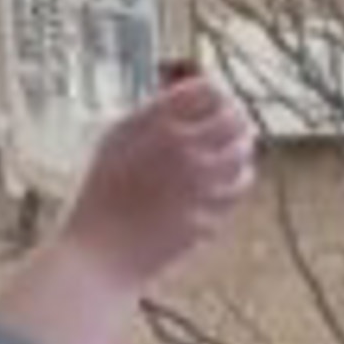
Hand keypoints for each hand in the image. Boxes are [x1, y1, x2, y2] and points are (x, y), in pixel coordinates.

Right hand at [56, 77, 257, 286]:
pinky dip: (235, 184)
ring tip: (235, 153)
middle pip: (234, 119)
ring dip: (241, 152)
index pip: (207, 90)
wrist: (101, 253)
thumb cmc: (103, 196)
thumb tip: (191, 95)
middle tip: (237, 127)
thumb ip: (153, 116)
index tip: (217, 102)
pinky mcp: (210, 214)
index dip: (216, 94)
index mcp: (153, 123)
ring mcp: (199, 184)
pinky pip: (236, 189)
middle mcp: (181, 148)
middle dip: (237, 120)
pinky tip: (226, 182)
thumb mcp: (116, 141)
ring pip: (243, 154)